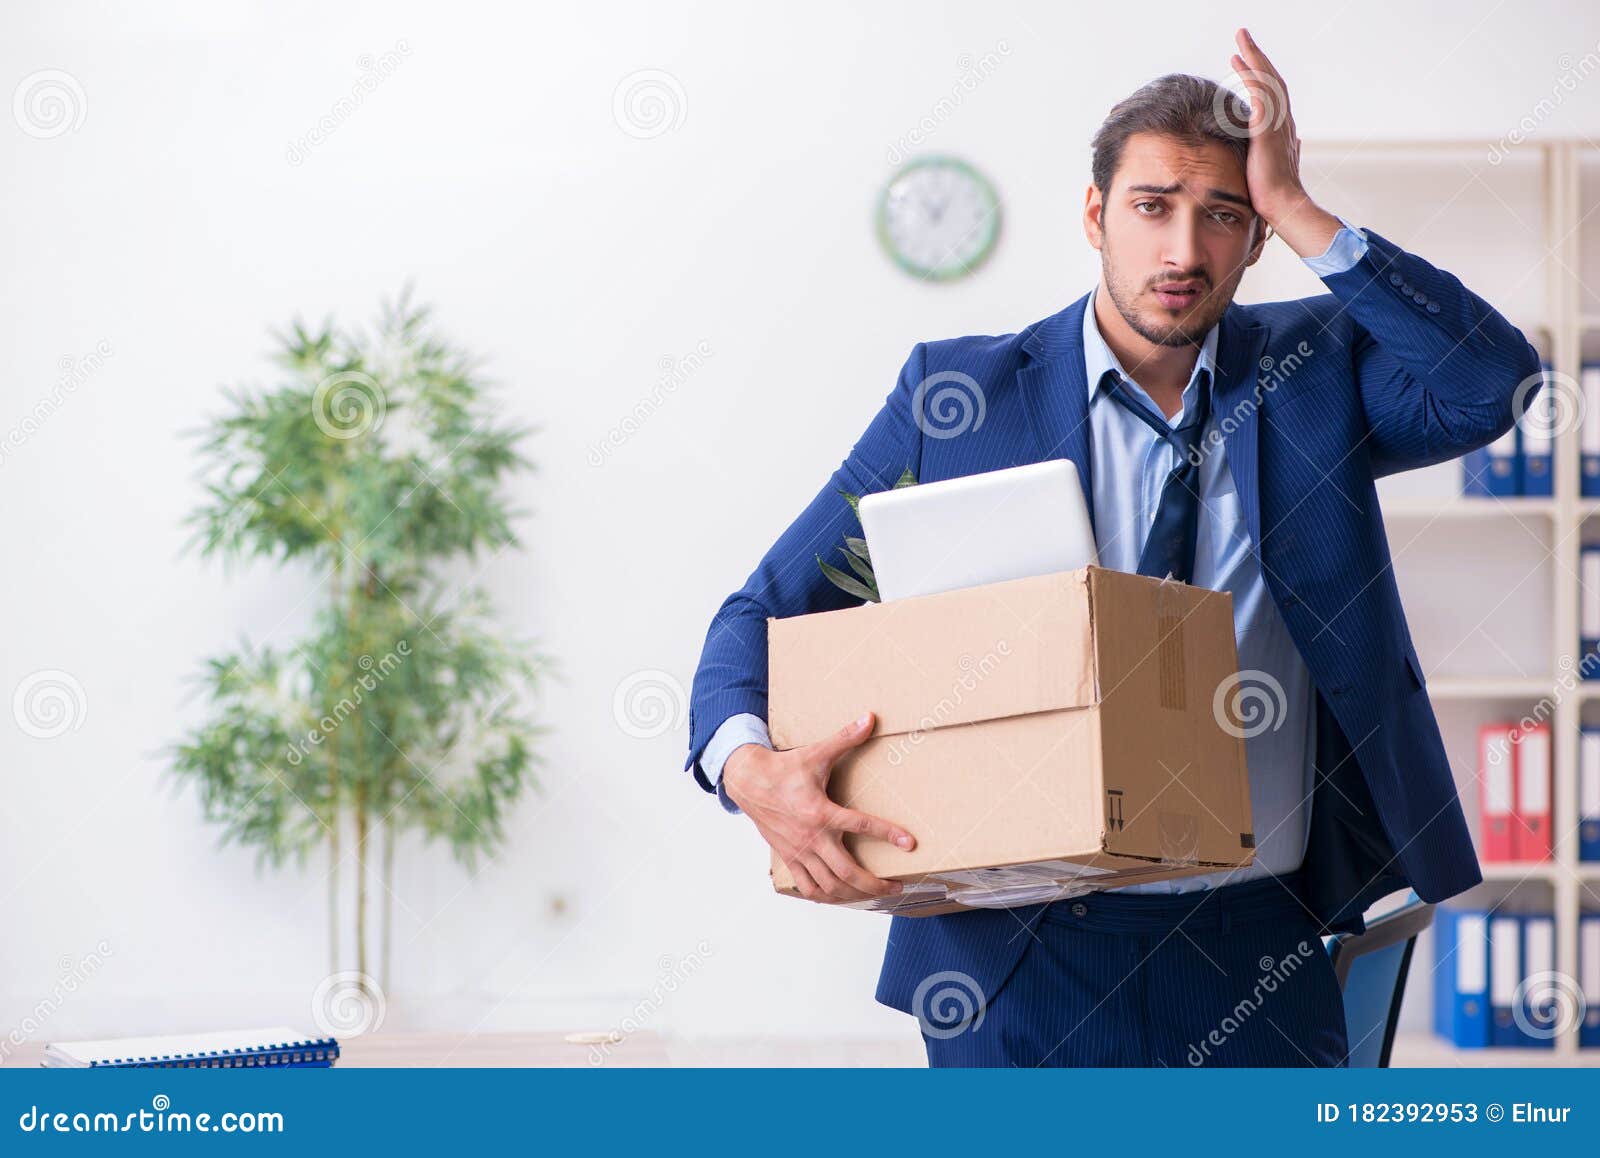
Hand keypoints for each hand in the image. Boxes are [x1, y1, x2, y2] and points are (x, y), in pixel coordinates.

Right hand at [723, 712, 916, 902]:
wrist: (747, 782)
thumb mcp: (816, 753)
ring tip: (875, 895)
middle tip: (896, 886)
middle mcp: (811, 836)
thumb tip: (869, 718)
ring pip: (829, 886)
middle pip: (846, 872)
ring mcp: (799, 851)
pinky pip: (808, 887)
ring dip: (854, 895)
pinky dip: (826, 897)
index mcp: (820, 811)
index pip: (861, 825)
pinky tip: (841, 897)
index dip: (888, 834)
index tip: (910, 844)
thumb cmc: (784, 768)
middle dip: (874, 884)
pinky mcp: (789, 857)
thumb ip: (845, 738)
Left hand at [1229, 27, 1301, 223]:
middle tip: (1242, 36)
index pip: (1272, 93)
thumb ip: (1289, 149)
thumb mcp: (1282, 166)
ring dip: (1253, 59)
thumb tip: (1298, 141)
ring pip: (1267, 82)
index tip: (1244, 59)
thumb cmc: (1276, 193)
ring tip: (1240, 41)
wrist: (1282, 205)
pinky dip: (1252, 78)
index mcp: (1283, 128)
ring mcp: (1277, 124)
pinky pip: (1260, 97)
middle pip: (1271, 79)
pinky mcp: (1267, 132)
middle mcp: (1283, 121)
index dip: (1260, 74)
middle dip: (1256, 56)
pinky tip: (1242, 64)